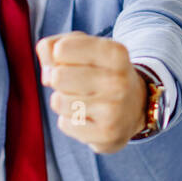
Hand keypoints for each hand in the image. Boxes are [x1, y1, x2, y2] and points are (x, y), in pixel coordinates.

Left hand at [37, 31, 147, 153]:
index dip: (59, 56)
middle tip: (78, 83)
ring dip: (64, 102)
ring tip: (84, 100)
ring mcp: (114, 109)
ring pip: (59, 102)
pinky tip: (89, 117)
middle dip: (59, 80)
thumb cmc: (100, 71)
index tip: (74, 61)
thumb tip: (46, 73)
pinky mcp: (107, 134)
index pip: (61, 49)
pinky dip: (70, 121)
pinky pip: (65, 124)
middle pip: (57, 77)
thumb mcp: (82, 48)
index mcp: (115, 53)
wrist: (135, 107)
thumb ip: (53, 46)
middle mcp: (118, 80)